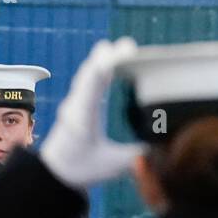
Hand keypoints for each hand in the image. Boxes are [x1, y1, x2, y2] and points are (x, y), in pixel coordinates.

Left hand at [40, 37, 145, 190]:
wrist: (54, 171)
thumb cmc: (80, 168)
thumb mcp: (111, 166)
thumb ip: (136, 156)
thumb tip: (163, 147)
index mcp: (82, 118)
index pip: (91, 87)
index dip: (105, 67)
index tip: (120, 55)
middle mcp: (76, 104)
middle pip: (90, 72)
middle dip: (109, 57)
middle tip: (130, 46)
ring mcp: (76, 100)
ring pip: (89, 71)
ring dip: (106, 58)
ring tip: (127, 47)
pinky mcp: (79, 100)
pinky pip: (90, 76)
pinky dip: (103, 65)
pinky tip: (117, 59)